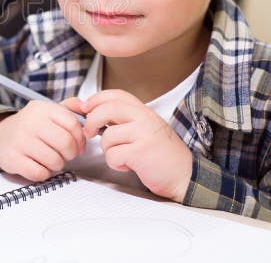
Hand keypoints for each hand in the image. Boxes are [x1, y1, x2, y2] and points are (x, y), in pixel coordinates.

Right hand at [0, 100, 85, 181]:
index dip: (81, 138)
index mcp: (41, 108)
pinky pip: (40, 173)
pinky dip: (44, 173)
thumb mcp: (47, 112)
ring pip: (55, 161)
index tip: (79, 145)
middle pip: (65, 143)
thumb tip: (85, 107)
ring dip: (58, 164)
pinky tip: (38, 165)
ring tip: (51, 159)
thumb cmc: (30, 127)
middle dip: (71, 154)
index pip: (72, 124)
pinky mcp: (12, 159)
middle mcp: (29, 122)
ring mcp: (19, 140)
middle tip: (67, 155)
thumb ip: (69, 108)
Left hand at [67, 90, 192, 201]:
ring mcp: (144, 134)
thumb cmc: (160, 154)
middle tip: (89, 133)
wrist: (185, 175)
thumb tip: (92, 113)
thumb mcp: (145, 129)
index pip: (116, 95)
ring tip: (122, 157)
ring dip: (108, 150)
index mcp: (144, 111)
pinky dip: (115, 163)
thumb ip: (124, 120)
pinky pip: (113, 154)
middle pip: (107, 109)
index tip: (84, 107)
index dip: (96, 98)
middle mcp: (145, 118)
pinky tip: (128, 166)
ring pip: (108, 136)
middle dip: (91, 120)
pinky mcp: (142, 152)